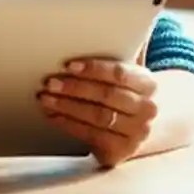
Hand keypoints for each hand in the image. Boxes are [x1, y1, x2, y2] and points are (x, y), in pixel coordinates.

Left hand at [38, 58, 158, 167]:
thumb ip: (106, 62)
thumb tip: (74, 43)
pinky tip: (54, 116)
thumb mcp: (120, 77)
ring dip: (68, 107)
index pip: (120, 73)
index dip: (93, 69)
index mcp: (147, 83)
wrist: (136, 129)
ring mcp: (138, 132)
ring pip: (99, 116)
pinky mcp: (122, 150)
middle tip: (50, 83)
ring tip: (46, 98)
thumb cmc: (120, 95)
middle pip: (107, 95)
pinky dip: (69, 125)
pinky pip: (93, 136)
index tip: (68, 65)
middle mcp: (147, 108)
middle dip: (75, 88)